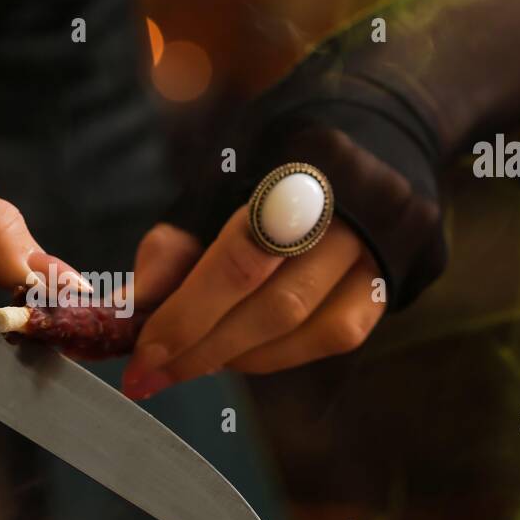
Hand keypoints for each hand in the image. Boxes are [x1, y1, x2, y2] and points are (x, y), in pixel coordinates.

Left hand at [122, 153, 392, 399]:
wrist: (354, 144)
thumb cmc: (266, 171)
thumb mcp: (211, 189)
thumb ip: (173, 248)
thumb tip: (131, 310)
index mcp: (301, 167)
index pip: (240, 258)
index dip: (188, 314)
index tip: (143, 352)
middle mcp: (354, 210)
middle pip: (276, 305)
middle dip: (203, 349)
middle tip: (149, 374)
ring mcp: (380, 248)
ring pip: (305, 328)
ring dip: (236, 357)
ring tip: (186, 361)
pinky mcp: (388, 282)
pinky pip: (332, 336)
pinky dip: (276, 354)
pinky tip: (236, 353)